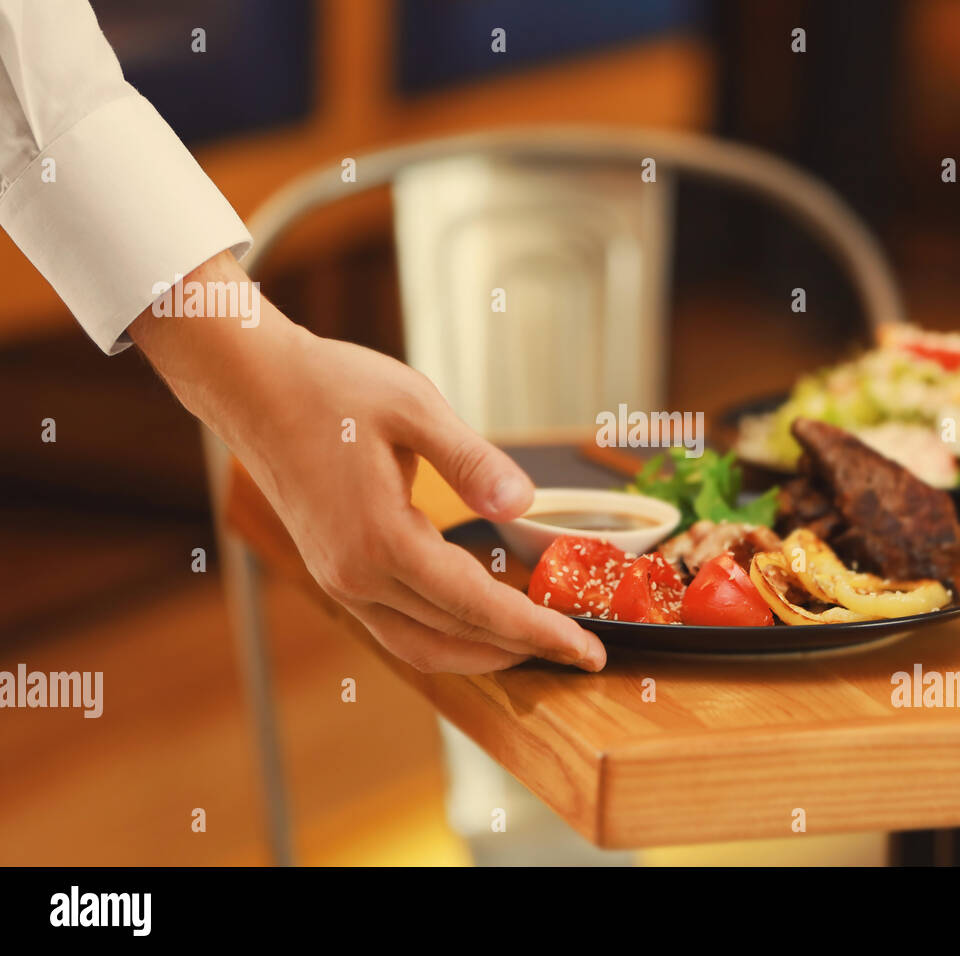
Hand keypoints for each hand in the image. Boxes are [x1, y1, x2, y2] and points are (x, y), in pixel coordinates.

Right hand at [130, 252, 606, 673]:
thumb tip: (523, 505)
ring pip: (423, 646)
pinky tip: (482, 621)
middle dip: (523, 651)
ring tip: (539, 644)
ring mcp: (341, 581)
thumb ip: (473, 460)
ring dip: (484, 654)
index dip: (538, 632)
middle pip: (455, 639)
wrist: (253, 387)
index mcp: (381, 540)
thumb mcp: (413, 406)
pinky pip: (399, 628)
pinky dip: (448, 636)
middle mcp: (356, 576)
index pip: (477, 607)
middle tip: (581, 652)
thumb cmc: (330, 387)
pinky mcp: (336, 574)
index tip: (588, 651)